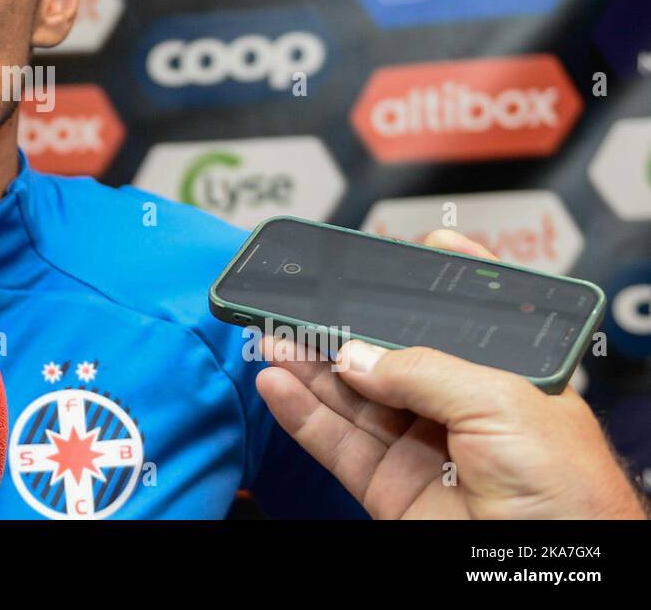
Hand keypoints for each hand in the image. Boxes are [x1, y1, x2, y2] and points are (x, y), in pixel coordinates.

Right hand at [256, 229, 646, 519]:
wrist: (550, 576)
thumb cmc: (569, 494)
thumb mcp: (502, 403)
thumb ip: (423, 370)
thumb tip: (357, 358)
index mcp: (505, 379)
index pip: (454, 325)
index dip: (416, 294)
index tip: (380, 263)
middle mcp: (461, 412)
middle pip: (386, 360)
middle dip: (341, 331)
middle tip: (297, 306)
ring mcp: (421, 451)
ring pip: (351, 400)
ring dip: (308, 368)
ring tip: (271, 337)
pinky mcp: (389, 490)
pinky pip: (336, 445)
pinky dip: (300, 415)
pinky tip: (277, 386)